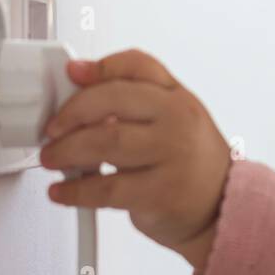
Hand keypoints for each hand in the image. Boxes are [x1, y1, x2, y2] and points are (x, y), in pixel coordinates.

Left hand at [38, 48, 231, 251]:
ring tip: (52, 158)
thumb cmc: (190, 163)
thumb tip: (79, 77)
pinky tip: (64, 191)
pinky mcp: (161, 193)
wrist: (222, 208)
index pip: (137, 65)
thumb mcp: (175, 119)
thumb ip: (134, 97)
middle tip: (52, 129)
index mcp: (179, 98)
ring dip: (67, 151)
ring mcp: (173, 156)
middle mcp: (179, 121)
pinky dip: (76, 191)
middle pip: (113, 101)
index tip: (71, 75)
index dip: (100, 67)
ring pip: (106, 143)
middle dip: (71, 113)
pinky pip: (106, 189)